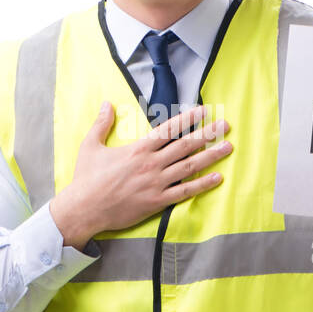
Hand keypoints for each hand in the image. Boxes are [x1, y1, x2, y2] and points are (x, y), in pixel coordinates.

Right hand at [49, 102, 231, 247]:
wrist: (84, 208)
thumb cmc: (86, 178)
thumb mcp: (90, 146)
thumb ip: (101, 124)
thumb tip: (106, 103)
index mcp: (138, 149)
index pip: (169, 129)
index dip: (188, 118)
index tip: (204, 110)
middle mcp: (151, 164)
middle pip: (185, 145)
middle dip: (207, 134)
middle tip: (225, 125)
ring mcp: (156, 183)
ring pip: (189, 167)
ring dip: (211, 156)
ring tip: (228, 147)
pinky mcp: (157, 202)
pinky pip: (185, 192)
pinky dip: (202, 185)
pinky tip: (217, 177)